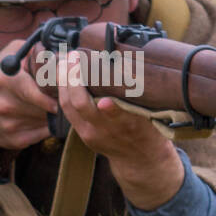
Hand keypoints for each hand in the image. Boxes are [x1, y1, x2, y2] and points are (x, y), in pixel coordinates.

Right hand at [0, 39, 58, 154]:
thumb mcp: (7, 56)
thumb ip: (32, 51)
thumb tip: (59, 52)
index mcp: (5, 80)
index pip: (38, 89)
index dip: (55, 88)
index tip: (62, 86)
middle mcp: (5, 104)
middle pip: (47, 106)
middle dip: (57, 100)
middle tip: (61, 95)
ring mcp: (9, 125)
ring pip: (47, 120)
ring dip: (52, 113)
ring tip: (49, 105)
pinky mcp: (14, 140)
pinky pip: (43, 133)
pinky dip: (46, 125)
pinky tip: (39, 117)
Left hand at [56, 50, 184, 210]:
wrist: (140, 159)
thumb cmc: (148, 129)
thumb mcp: (151, 114)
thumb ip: (137, 95)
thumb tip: (126, 63)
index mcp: (129, 124)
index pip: (114, 113)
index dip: (108, 105)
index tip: (99, 83)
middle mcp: (106, 130)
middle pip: (81, 105)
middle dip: (73, 78)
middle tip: (74, 56)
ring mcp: (90, 133)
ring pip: (68, 105)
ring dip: (64, 81)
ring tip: (65, 60)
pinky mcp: (82, 134)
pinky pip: (67, 110)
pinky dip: (64, 91)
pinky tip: (64, 75)